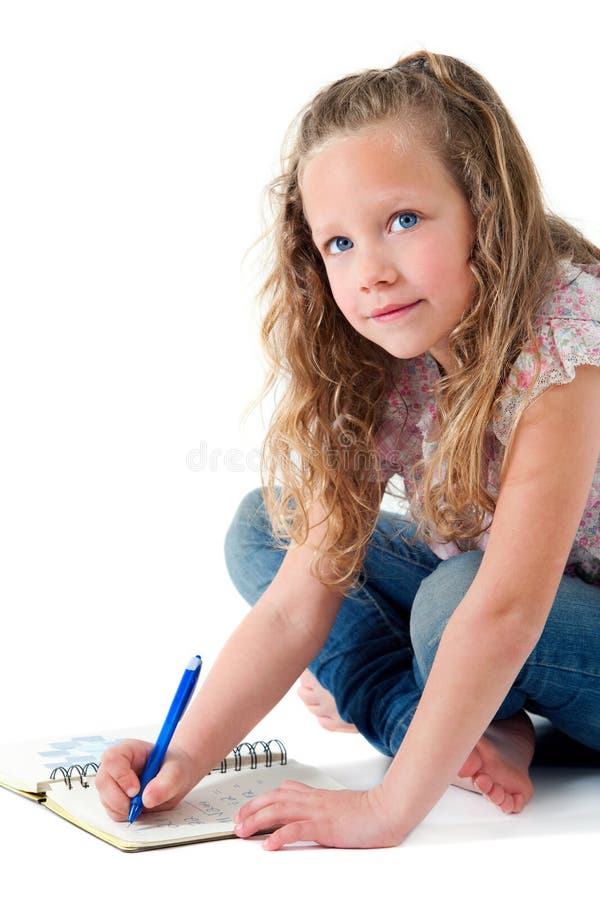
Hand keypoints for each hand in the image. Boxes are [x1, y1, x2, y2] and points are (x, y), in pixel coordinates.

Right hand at [96, 739, 197, 820]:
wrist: (175, 777)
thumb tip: (148, 799)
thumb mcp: (177, 772)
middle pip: (103, 781)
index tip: (136, 791)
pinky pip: (111, 810)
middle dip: (119, 799)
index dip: (121, 776)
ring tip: (142, 805)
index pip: (112, 758)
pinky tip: (138, 809)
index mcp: (129, 750)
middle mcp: (117, 765)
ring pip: (105, 798)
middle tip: (139, 805)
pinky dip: (123, 814)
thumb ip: (165, 783)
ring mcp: (113, 782)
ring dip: (122, 808)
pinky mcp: (114, 797)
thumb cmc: (175, 768)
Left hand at [233, 781, 404, 849]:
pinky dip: (279, 836)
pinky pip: (296, 829)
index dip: (260, 800)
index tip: (246, 810)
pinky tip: (268, 844)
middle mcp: (311, 800)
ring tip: (242, 831)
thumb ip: (318, 804)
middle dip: (251, 809)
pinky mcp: (324, 826)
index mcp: (314, 795)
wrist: (385, 810)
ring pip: (278, 810)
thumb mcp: (336, 804)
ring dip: (256, 820)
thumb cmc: (365, 811)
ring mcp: (317, 811)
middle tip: (236, 822)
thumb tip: (302, 808)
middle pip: (273, 798)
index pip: (280, 791)